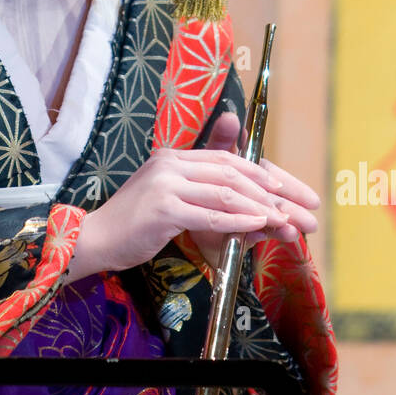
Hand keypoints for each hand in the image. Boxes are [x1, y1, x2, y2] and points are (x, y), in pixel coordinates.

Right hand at [67, 116, 316, 282]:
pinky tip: (259, 226)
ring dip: (261, 208)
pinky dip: (238, 221)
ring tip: (286, 221)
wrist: (95, 238)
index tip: (290, 190)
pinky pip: (210, 215)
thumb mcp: (170, 199)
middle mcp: (171, 163)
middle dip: (272, 191)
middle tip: (300, 208)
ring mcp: (166, 184)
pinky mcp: (163, 209)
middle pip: (234, 172)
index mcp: (174, 156)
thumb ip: (203, 194)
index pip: (229, 158)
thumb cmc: (133, 225)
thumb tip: (248, 204)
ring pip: (226, 192)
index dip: (264, 174)